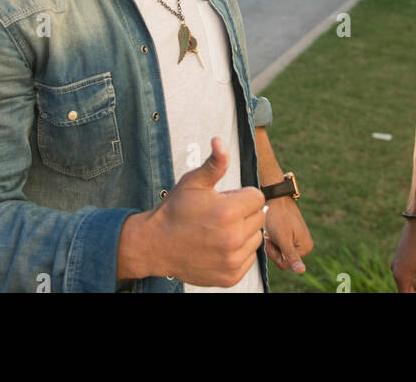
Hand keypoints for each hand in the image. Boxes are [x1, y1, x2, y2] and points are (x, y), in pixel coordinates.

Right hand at [150, 137, 265, 286]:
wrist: (155, 245)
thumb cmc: (175, 210)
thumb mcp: (193, 182)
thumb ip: (214, 163)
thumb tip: (220, 140)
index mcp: (228, 211)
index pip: (258, 197)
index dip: (242, 195)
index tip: (225, 199)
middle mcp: (233, 237)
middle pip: (259, 217)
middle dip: (244, 213)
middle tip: (220, 215)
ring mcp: (232, 259)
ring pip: (256, 238)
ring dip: (243, 232)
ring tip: (220, 230)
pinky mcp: (231, 276)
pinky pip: (249, 259)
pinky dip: (239, 253)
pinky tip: (220, 246)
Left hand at [264, 197, 312, 272]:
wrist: (276, 197)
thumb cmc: (278, 216)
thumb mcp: (283, 238)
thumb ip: (291, 256)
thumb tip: (302, 271)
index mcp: (306, 247)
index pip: (285, 264)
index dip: (274, 253)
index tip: (271, 239)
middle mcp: (304, 245)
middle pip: (282, 259)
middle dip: (273, 248)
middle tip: (270, 234)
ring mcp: (298, 240)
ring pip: (280, 253)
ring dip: (272, 243)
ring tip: (271, 231)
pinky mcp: (291, 236)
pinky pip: (280, 245)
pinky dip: (273, 239)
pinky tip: (272, 230)